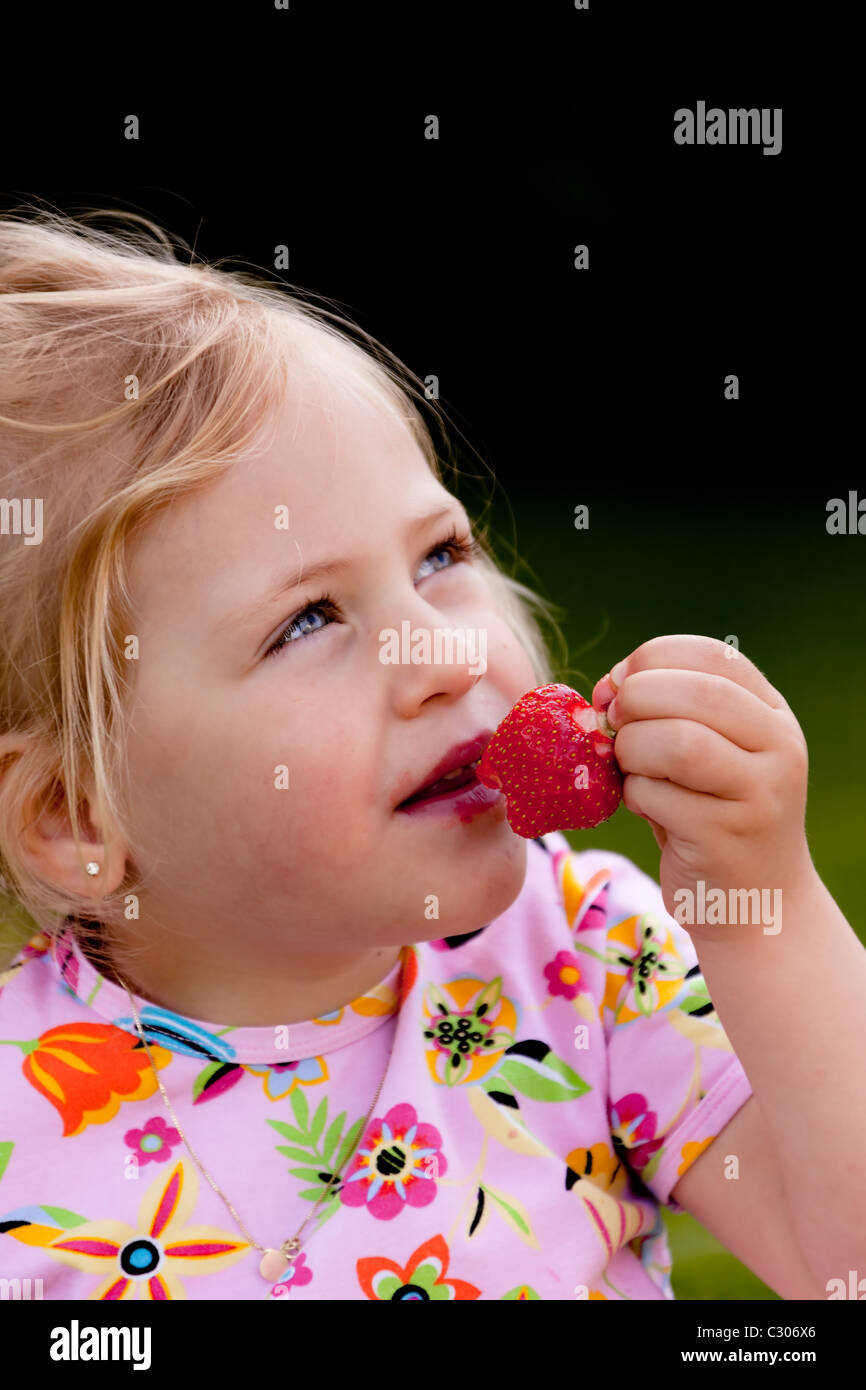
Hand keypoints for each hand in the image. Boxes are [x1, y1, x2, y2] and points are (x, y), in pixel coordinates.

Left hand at [592, 635, 816, 938]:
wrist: (755, 903)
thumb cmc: (712, 815)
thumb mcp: (704, 752)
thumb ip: (664, 713)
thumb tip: (607, 686)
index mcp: (772, 714)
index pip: (713, 655)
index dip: (653, 658)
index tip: (619, 680)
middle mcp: (778, 748)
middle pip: (697, 693)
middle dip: (637, 699)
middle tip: (612, 722)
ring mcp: (759, 795)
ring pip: (679, 743)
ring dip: (632, 748)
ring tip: (629, 766)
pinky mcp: (725, 839)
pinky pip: (658, 797)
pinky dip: (633, 795)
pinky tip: (643, 806)